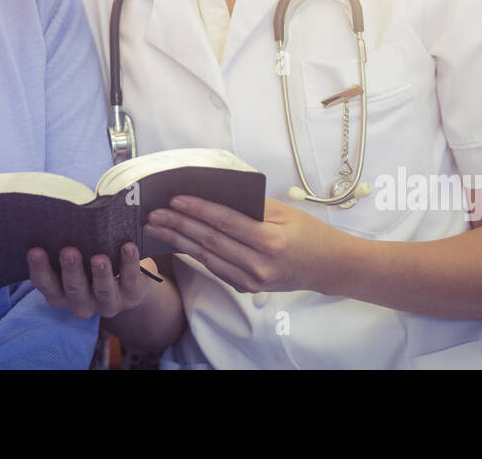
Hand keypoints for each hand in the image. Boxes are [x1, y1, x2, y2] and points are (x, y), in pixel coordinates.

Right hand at [26, 242, 154, 318]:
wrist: (127, 282)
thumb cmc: (91, 260)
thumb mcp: (77, 255)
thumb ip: (66, 242)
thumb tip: (56, 214)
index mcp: (61, 292)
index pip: (45, 283)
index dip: (39, 269)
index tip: (34, 250)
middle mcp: (81, 302)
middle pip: (74, 289)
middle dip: (71, 271)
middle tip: (69, 252)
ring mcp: (106, 303)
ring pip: (102, 291)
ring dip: (100, 274)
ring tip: (99, 258)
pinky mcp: (130, 297)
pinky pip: (130, 281)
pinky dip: (129, 264)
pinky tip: (128, 248)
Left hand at [142, 196, 339, 293]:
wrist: (328, 267)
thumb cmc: (308, 233)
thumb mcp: (285, 212)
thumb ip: (252, 206)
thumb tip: (216, 194)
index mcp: (270, 241)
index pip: (225, 222)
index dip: (198, 210)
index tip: (175, 199)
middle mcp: (258, 265)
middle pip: (210, 241)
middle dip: (179, 226)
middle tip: (154, 214)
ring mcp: (251, 280)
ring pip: (207, 257)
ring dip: (179, 241)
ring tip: (157, 228)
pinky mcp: (246, 287)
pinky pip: (215, 269)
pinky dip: (194, 254)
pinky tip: (178, 242)